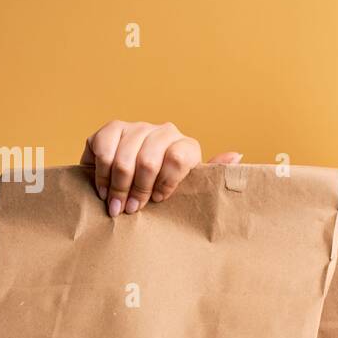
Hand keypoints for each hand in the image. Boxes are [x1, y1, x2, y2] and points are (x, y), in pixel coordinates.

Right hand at [79, 120, 241, 216]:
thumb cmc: (170, 189)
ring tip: (115, 205)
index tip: (159, 201)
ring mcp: (137, 127)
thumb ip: (214, 174)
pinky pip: (103, 146)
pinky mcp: (112, 128)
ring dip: (117, 185)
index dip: (165, 184)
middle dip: (137, 191)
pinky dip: (100, 171)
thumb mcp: (194, 187)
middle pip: (148, 161)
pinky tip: (103, 189)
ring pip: (124, 156)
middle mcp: (163, 132)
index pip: (178, 158)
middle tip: (131, 210)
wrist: (137, 180)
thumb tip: (237, 155)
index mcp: (187, 146)